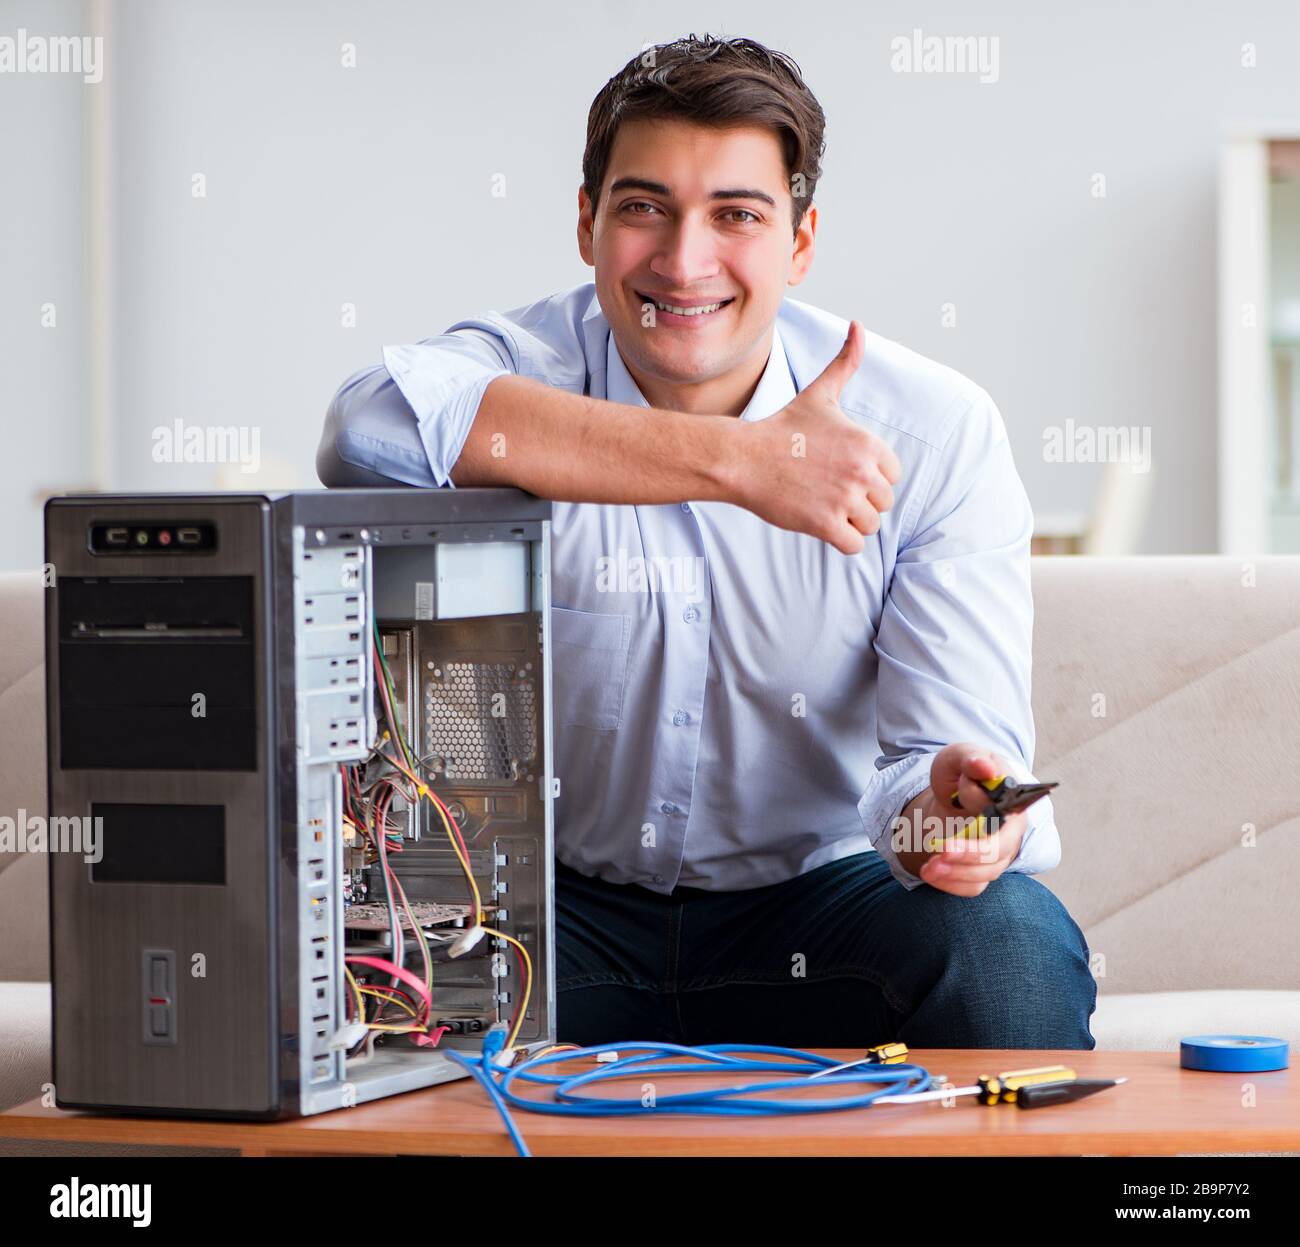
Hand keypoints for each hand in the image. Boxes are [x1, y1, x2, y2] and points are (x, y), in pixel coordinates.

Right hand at [731, 321, 902, 554]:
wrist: (743, 458)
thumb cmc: (783, 428)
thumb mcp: (820, 394)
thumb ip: (846, 362)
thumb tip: (858, 325)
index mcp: (868, 444)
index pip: (892, 475)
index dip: (869, 476)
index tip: (840, 470)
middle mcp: (862, 472)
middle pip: (883, 502)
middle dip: (860, 501)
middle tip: (828, 490)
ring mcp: (844, 500)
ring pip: (870, 525)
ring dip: (850, 522)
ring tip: (823, 505)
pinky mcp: (826, 524)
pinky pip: (854, 545)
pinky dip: (840, 540)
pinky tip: (819, 523)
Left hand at [915, 743, 1026, 897]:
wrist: (950, 796)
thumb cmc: (960, 774)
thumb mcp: (958, 758)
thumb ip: (970, 759)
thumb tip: (985, 767)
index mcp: (1011, 801)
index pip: (1009, 814)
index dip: (988, 814)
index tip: (962, 799)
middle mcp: (1010, 831)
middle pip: (1000, 850)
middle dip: (971, 854)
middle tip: (941, 851)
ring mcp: (998, 854)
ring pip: (986, 873)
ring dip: (956, 873)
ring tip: (928, 867)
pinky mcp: (982, 871)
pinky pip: (972, 886)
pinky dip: (950, 884)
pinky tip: (930, 874)